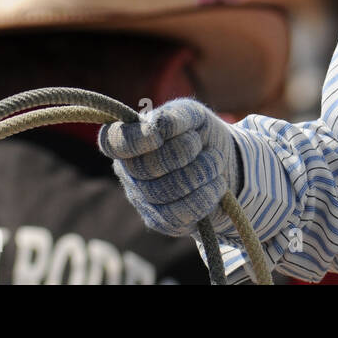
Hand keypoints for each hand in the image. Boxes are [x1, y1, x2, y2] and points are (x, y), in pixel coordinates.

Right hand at [98, 98, 240, 237]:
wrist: (224, 164)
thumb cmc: (200, 134)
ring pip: (166, 192)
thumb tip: (157, 127)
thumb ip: (175, 116)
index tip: (158, 136)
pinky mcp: (159, 221)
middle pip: (147, 167)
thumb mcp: (193, 116)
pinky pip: (179, 215)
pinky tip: (216, 186)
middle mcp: (128, 171)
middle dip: (183, 152)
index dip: (134, 140)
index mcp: (129, 139)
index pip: (113, 141)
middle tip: (201, 145)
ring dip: (201, 173)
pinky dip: (206, 197)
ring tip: (215, 162)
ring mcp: (141, 198)